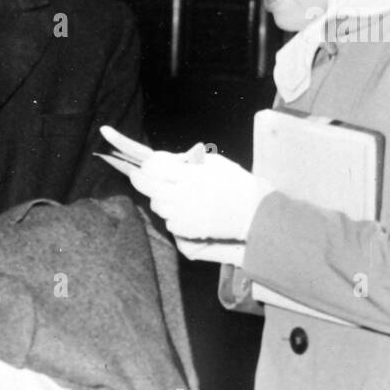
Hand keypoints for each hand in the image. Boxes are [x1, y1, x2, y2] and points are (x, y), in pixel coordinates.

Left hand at [127, 147, 272, 246]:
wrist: (253, 213)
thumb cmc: (235, 183)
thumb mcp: (214, 163)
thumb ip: (187, 160)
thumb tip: (165, 158)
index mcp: (191, 176)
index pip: (155, 167)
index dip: (148, 164)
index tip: (146, 163)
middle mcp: (183, 196)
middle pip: (147, 186)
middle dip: (139, 178)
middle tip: (136, 174)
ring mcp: (182, 215)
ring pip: (156, 204)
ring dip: (158, 196)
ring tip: (171, 192)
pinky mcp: (185, 231)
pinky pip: (167, 220)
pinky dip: (171, 213)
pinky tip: (184, 208)